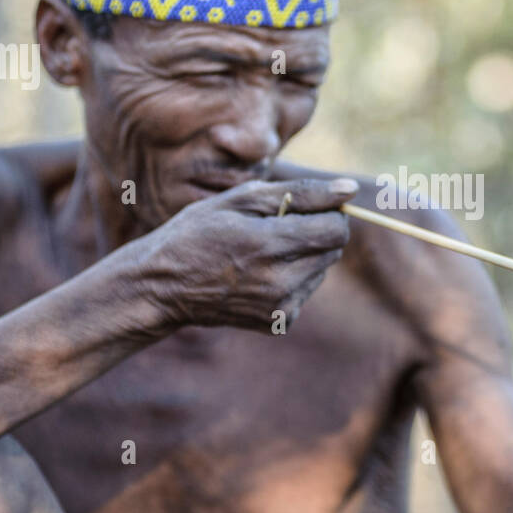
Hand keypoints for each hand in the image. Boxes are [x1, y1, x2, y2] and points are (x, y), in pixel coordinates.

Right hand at [135, 177, 356, 331]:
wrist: (163, 286)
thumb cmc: (198, 232)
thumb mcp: (242, 200)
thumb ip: (301, 192)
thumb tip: (350, 190)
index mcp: (270, 246)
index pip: (337, 230)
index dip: (327, 214)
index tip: (304, 209)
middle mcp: (281, 282)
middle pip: (333, 250)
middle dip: (314, 233)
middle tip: (274, 229)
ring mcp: (282, 307)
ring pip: (321, 270)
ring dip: (303, 256)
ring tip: (260, 253)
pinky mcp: (280, 322)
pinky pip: (305, 291)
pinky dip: (291, 279)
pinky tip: (257, 275)